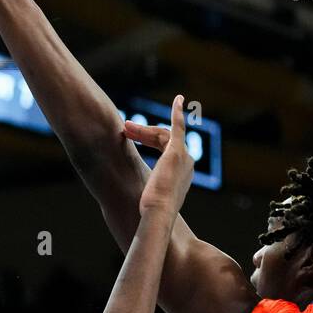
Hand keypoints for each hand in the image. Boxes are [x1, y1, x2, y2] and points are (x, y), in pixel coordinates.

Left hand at [125, 95, 194, 217]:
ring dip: (143, 130)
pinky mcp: (177, 151)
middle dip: (143, 133)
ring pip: (162, 134)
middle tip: (125, 129)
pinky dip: (178, 111)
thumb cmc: (150, 211)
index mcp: (182, 174)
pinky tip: (179, 99)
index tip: (138, 136)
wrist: (157, 213)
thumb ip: (146, 190)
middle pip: (164, 139)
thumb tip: (133, 201)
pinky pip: (178, 126)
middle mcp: (188, 164)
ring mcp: (184, 157)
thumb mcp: (148, 197)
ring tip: (126, 127)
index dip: (150, 140)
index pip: (166, 150)